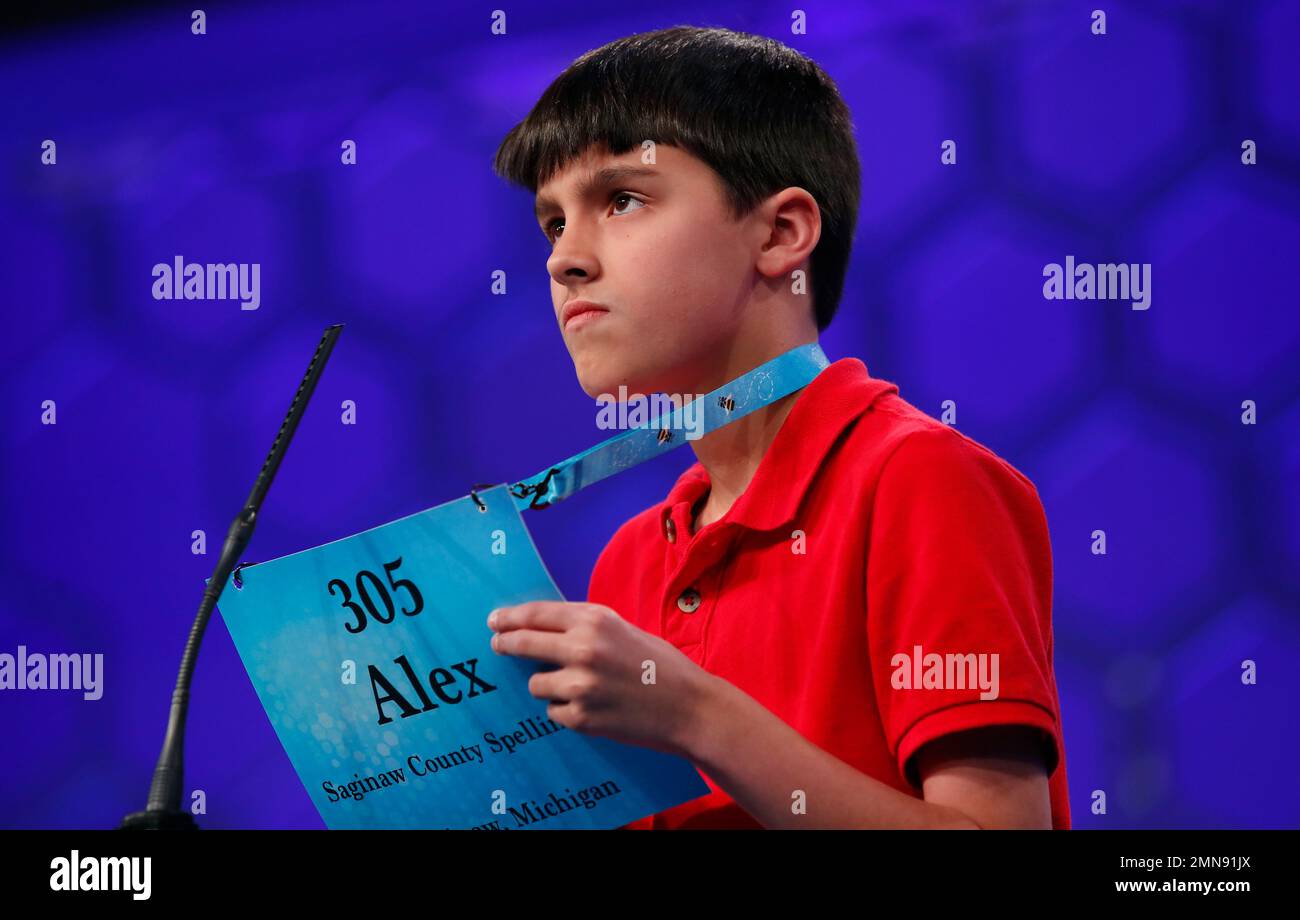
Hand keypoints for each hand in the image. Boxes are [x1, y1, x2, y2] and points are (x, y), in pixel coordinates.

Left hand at [487, 601, 712, 759]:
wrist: (690, 707)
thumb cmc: (661, 665)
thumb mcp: (623, 630)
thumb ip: (586, 626)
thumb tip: (543, 627)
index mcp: (595, 621)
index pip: (535, 614)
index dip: (510, 617)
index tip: (495, 620)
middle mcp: (583, 649)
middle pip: (523, 644)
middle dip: (505, 644)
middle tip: (497, 644)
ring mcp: (580, 686)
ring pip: (536, 683)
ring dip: (547, 684)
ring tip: (578, 687)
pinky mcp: (581, 718)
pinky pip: (554, 711)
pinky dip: (566, 710)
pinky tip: (593, 707)